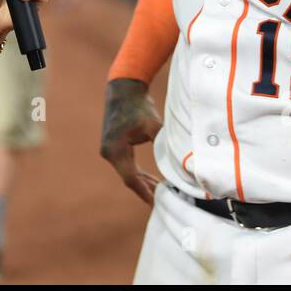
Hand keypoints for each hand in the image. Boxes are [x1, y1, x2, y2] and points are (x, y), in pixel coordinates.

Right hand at [99, 78, 162, 204]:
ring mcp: (110, 149)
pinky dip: (138, 173)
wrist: (124, 87)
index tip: (157, 203)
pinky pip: (126, 165)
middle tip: (164, 200)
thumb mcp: (153, 126)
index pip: (131, 179)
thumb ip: (164, 146)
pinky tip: (151, 179)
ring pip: (128, 172)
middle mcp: (109, 152)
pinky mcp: (114, 145)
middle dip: (146, 190)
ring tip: (161, 192)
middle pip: (129, 178)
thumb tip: (180, 163)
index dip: (145, 192)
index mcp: (116, 150)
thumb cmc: (139, 105)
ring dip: (143, 182)